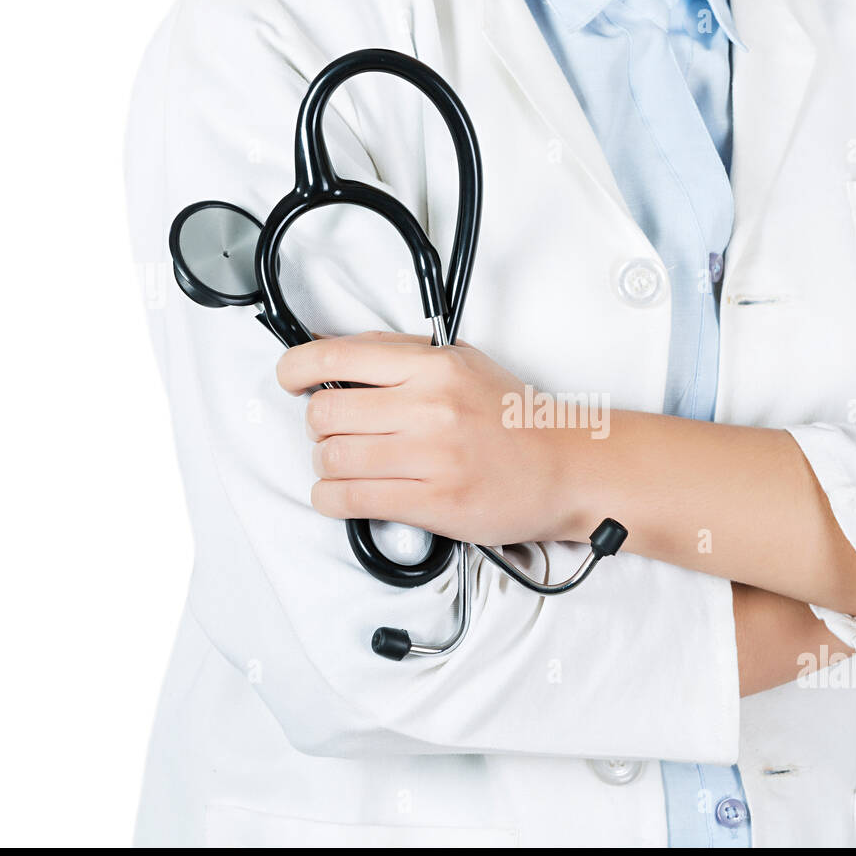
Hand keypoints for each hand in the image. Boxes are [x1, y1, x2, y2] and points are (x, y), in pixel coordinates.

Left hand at [276, 331, 574, 545]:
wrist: (565, 468)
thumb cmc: (513, 420)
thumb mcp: (462, 363)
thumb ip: (401, 355)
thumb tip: (333, 352)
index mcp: (433, 367)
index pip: (336, 356)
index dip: (295, 368)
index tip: (290, 378)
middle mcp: (429, 408)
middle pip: (325, 413)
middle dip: (319, 425)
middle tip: (334, 430)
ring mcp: (430, 457)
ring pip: (331, 458)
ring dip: (326, 465)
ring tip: (346, 465)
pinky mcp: (432, 503)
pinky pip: (350, 500)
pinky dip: (330, 499)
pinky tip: (342, 495)